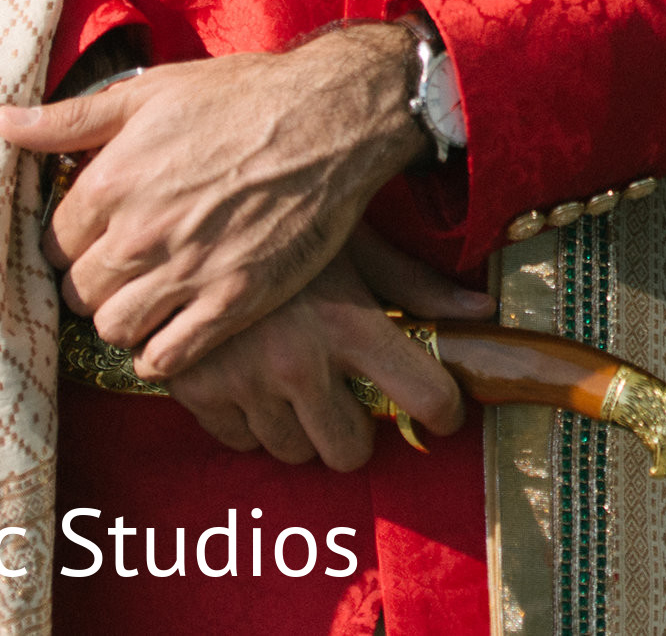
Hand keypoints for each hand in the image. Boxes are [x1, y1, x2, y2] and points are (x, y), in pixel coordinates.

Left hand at [0, 21, 430, 376]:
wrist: (333, 116)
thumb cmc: (242, 96)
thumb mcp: (151, 92)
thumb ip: (69, 118)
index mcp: (112, 181)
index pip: (53, 242)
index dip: (73, 239)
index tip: (96, 234)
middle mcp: (141, 233)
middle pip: (78, 292)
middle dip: (94, 281)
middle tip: (122, 267)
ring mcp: (189, 271)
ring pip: (114, 328)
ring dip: (123, 317)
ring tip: (146, 295)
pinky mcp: (235, 300)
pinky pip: (167, 356)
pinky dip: (160, 351)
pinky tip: (172, 328)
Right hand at [162, 226, 490, 470]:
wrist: (183, 215)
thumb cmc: (283, 223)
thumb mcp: (356, 245)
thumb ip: (418, 286)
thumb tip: (482, 311)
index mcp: (350, 323)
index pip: (423, 395)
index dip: (444, 413)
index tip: (442, 414)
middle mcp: (299, 361)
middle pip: (348, 451)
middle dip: (354, 434)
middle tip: (349, 403)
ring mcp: (245, 381)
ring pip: (292, 451)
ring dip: (300, 428)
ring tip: (295, 383)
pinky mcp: (197, 390)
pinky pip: (240, 441)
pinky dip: (250, 421)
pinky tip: (251, 380)